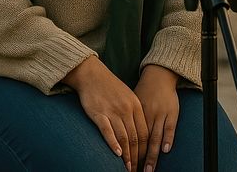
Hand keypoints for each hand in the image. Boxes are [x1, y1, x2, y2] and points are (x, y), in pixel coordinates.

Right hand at [63, 55, 147, 170]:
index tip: (144, 161)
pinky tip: (117, 154)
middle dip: (137, 157)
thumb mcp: (128, 96)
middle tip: (137, 170)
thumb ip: (135, 113)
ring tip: (128, 169)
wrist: (91, 74)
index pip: (144, 133)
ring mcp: (112, 111)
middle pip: (135, 138)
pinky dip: (113, 143)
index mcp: (136, 105)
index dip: (145, 150)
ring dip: (127, 156)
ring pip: (123, 138)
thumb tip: (141, 133)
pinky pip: (107, 131)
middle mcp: (126, 109)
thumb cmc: (110, 86)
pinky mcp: (98, 113)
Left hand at [133, 65, 178, 171]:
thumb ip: (125, 117)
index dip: (128, 152)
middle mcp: (147, 114)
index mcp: (135, 113)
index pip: (130, 136)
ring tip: (148, 169)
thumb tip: (114, 133)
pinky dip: (168, 139)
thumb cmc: (143, 91)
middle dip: (139, 158)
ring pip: (155, 137)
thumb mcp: (130, 102)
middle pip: (142, 140)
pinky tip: (165, 150)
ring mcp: (160, 114)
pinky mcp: (172, 112)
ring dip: (152, 155)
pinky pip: (170, 128)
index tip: (126, 165)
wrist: (158, 76)